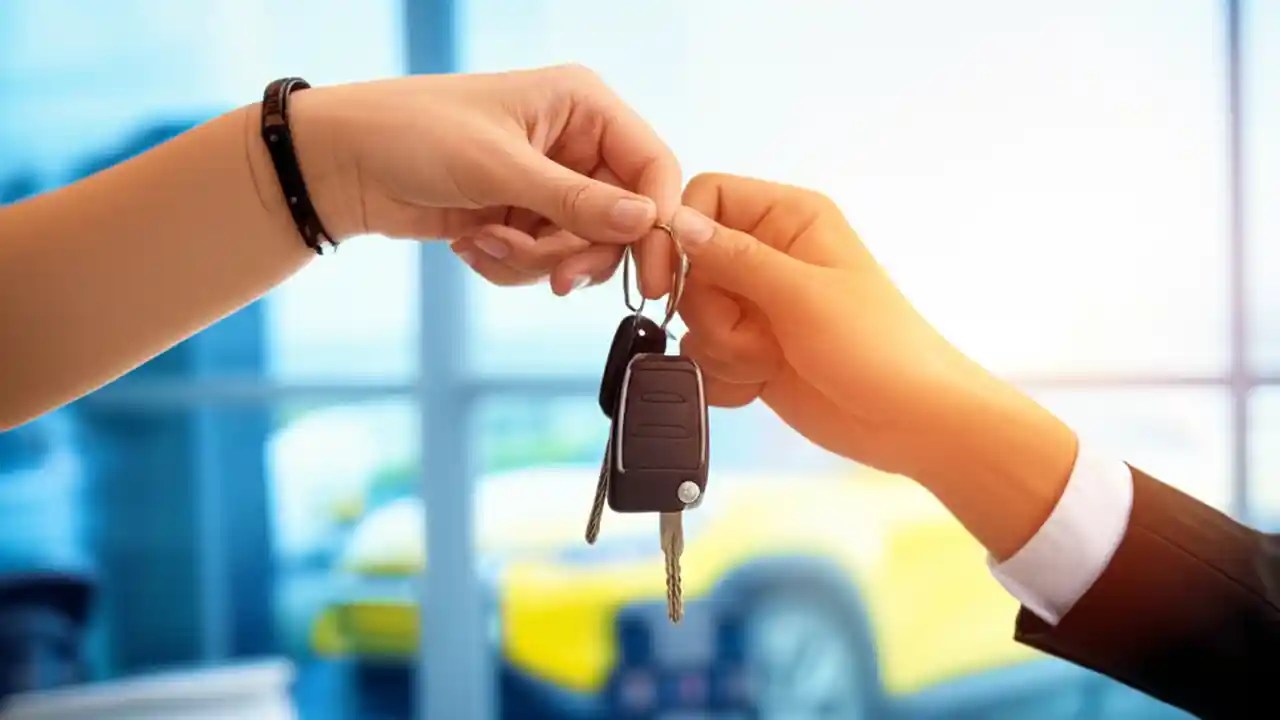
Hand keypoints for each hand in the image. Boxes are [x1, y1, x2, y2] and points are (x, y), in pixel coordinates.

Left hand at [286, 65, 680, 296]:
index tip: (656, 272)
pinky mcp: (522, 217)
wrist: (342, 165)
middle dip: (581, 252)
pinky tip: (471, 244)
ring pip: (581, 249)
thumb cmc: (413, 134)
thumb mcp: (499, 167)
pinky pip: (544, 262)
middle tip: (554, 278)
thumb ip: (576, 201)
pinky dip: (510, 264)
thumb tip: (647, 222)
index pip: (653, 167)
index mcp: (583, 106)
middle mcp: (575, 143)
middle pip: (622, 220)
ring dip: (534, 260)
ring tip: (484, 242)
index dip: (660, 222)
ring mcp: (549, 184)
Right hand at [671, 174, 1076, 556]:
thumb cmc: (877, 347)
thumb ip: (734, 257)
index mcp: (789, 219)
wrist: (909, 422)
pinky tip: (764, 382)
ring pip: (694, 318)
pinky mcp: (751, 351)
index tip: (673, 279)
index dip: (680, 234)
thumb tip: (678, 223)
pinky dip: (726, 376)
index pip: (705, 198)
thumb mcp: (801, 294)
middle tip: (760, 333)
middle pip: (691, 266)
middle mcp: (769, 256)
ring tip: (772, 359)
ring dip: (724, 348)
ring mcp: (759, 307)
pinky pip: (704, 357)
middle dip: (714, 310)